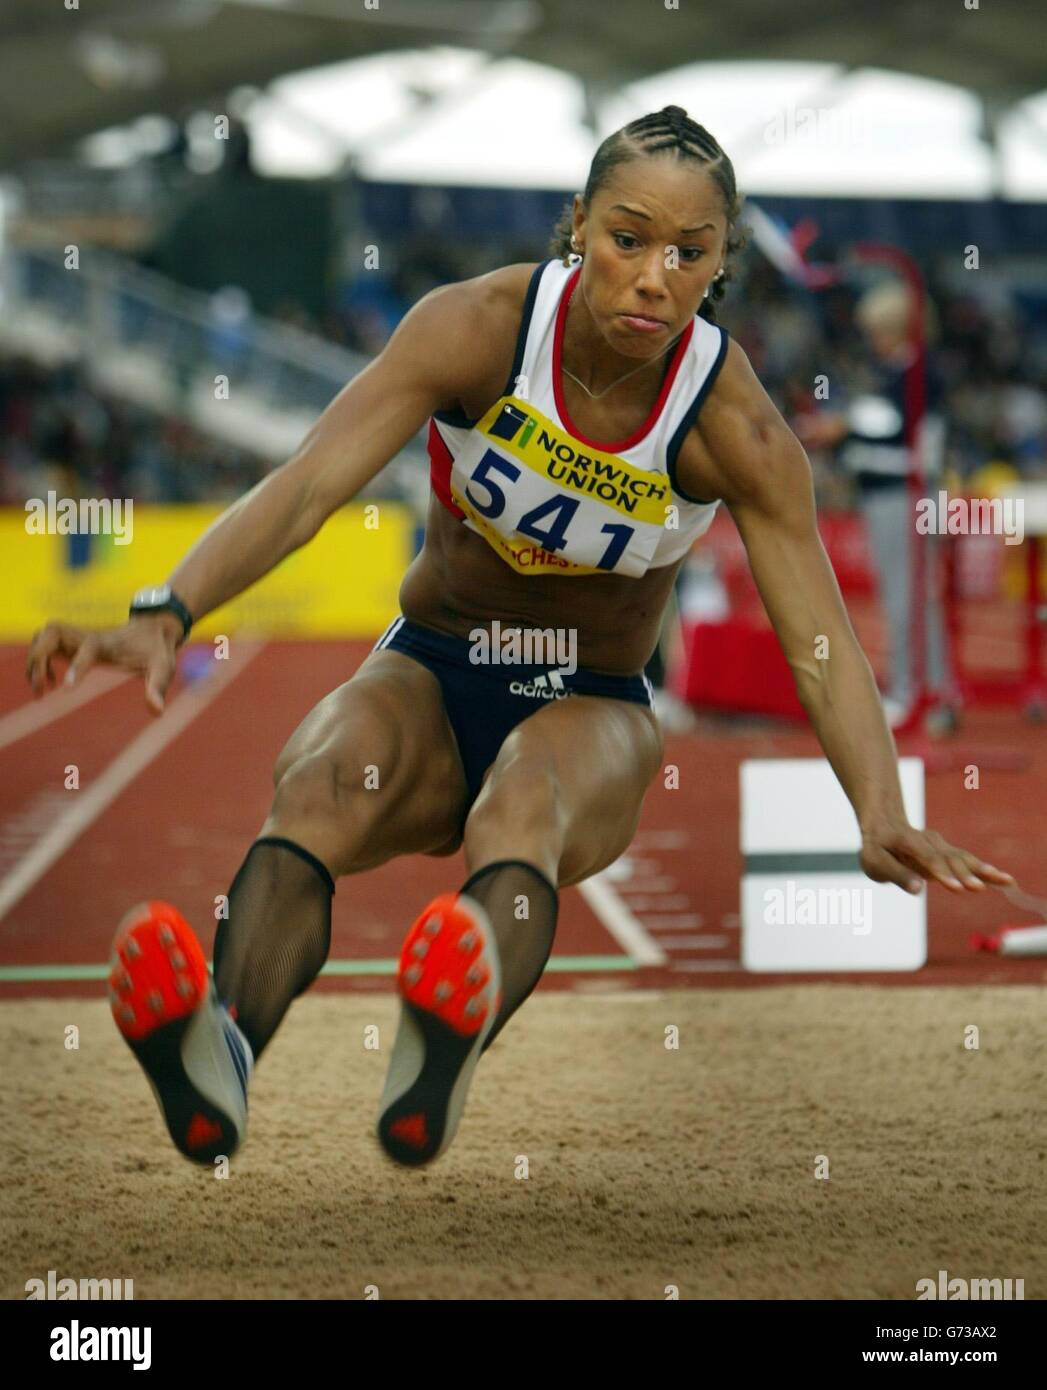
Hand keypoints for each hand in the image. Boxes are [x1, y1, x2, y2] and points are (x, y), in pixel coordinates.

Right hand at [25, 614, 182, 714]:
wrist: (153, 627)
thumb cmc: (157, 650)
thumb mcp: (164, 669)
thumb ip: (158, 688)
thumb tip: (156, 712)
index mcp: (110, 644)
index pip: (88, 649)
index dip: (76, 666)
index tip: (65, 689)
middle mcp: (89, 636)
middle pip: (52, 633)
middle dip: (39, 659)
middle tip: (43, 690)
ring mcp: (79, 637)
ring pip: (43, 637)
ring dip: (35, 662)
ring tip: (42, 690)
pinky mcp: (74, 642)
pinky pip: (45, 644)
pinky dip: (39, 662)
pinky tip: (53, 682)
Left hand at [859, 816, 1014, 894]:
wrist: (885, 825)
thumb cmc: (877, 848)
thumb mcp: (875, 861)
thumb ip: (896, 874)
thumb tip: (918, 890)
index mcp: (907, 841)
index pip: (927, 858)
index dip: (942, 872)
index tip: (956, 887)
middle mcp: (928, 840)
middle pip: (949, 857)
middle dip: (964, 874)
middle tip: (978, 889)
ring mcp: (940, 845)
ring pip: (963, 858)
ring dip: (982, 870)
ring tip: (1004, 881)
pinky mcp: (948, 853)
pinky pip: (968, 862)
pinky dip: (985, 870)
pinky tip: (1005, 880)